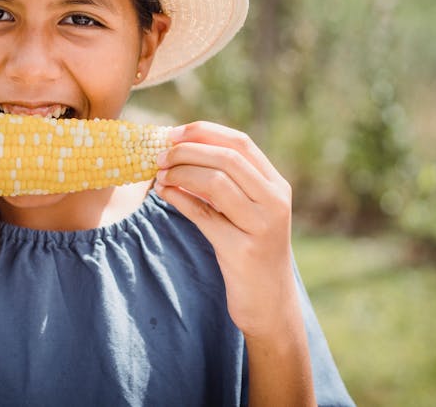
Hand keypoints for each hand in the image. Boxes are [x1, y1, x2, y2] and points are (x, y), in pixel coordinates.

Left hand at [154, 121, 297, 338]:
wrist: (270, 304)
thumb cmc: (249, 251)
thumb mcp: (244, 212)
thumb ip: (224, 182)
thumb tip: (178, 152)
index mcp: (276, 185)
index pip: (241, 143)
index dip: (204, 132)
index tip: (173, 133)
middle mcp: (275, 201)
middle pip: (228, 158)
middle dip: (187, 151)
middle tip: (159, 155)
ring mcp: (262, 226)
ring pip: (217, 182)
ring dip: (181, 173)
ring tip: (159, 175)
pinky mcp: (243, 250)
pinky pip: (204, 215)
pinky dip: (179, 199)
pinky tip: (163, 193)